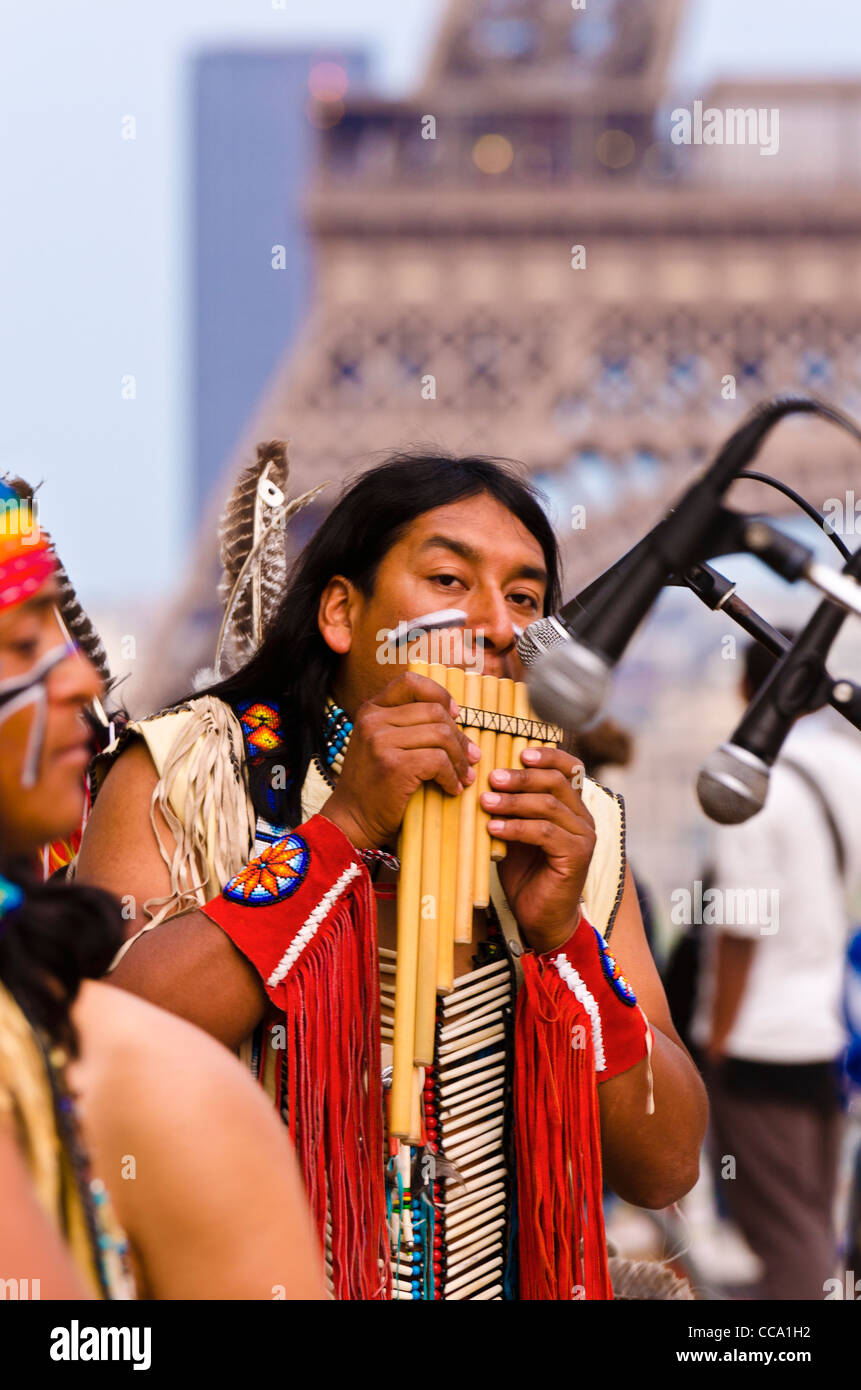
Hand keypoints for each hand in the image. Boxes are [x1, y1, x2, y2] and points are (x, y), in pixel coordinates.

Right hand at [322, 671, 479, 848]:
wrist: (351, 820)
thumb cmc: (373, 785)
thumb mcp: (380, 744)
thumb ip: (405, 725)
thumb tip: (456, 715)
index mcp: (370, 709)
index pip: (410, 682)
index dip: (439, 694)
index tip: (456, 714)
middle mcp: (373, 720)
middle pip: (434, 712)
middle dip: (459, 736)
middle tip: (471, 757)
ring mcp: (381, 741)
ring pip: (441, 735)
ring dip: (459, 758)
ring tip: (463, 775)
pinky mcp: (393, 764)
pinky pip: (438, 760)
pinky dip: (452, 776)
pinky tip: (451, 788)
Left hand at [481, 747, 595, 952]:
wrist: (540, 918)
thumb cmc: (525, 874)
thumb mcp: (515, 833)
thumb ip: (511, 808)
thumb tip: (484, 779)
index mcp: (572, 806)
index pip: (570, 768)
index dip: (548, 756)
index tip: (520, 753)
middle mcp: (584, 818)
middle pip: (557, 782)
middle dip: (522, 777)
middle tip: (492, 778)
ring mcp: (584, 837)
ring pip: (549, 806)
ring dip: (514, 802)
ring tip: (486, 802)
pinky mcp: (577, 856)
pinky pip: (545, 833)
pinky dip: (517, 828)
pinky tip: (493, 828)